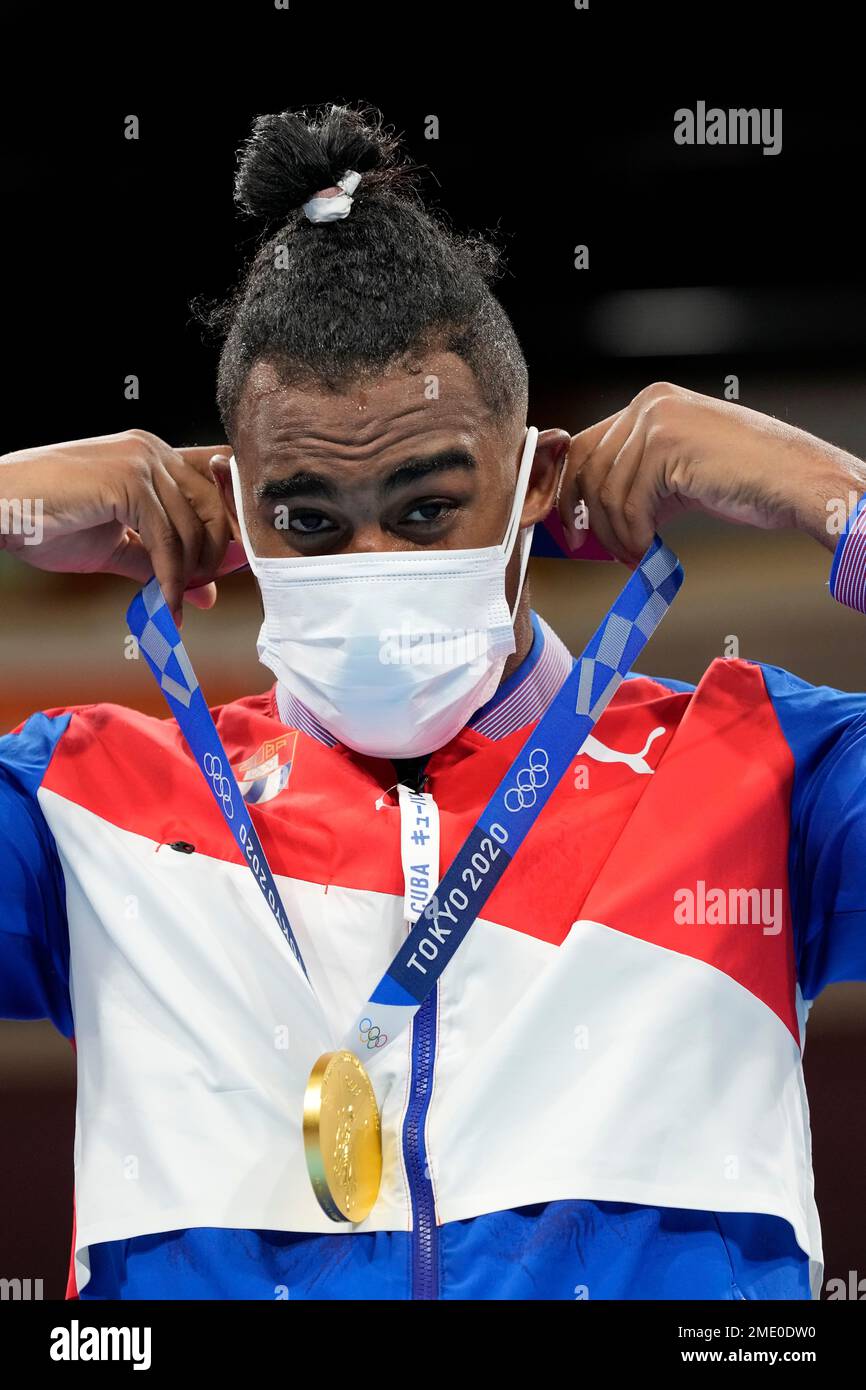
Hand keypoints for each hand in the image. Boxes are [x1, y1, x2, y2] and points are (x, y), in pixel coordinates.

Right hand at [0, 430, 234, 621]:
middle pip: (214, 507)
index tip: (225, 570)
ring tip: (175, 603)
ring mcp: (141, 461)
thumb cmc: (48, 523)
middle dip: (214, 556)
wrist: (0, 511)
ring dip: (189, 576)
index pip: (213, 487)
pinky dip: (170, 580)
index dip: (227, 529)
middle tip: (199, 592)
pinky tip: (166, 605)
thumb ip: (161, 562)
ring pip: (192, 529)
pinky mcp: (128, 481)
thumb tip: (206, 592)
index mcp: (152, 455)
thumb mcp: (117, 546)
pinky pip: (166, 541)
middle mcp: (152, 450)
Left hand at [557, 382, 865, 563]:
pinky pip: (630, 503)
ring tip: (636, 554)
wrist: (795, 480)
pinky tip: (648, 548)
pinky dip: (634, 535)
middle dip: (590, 518)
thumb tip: (594, 512)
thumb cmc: (747, 478)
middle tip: (601, 551)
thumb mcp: (679, 470)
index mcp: (651, 403)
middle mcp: (650, 403)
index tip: (574, 528)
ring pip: (607, 491)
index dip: (572, 492)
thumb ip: (638, 478)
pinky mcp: (668, 446)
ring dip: (616, 534)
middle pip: (589, 468)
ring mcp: (658, 420)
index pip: (587, 446)